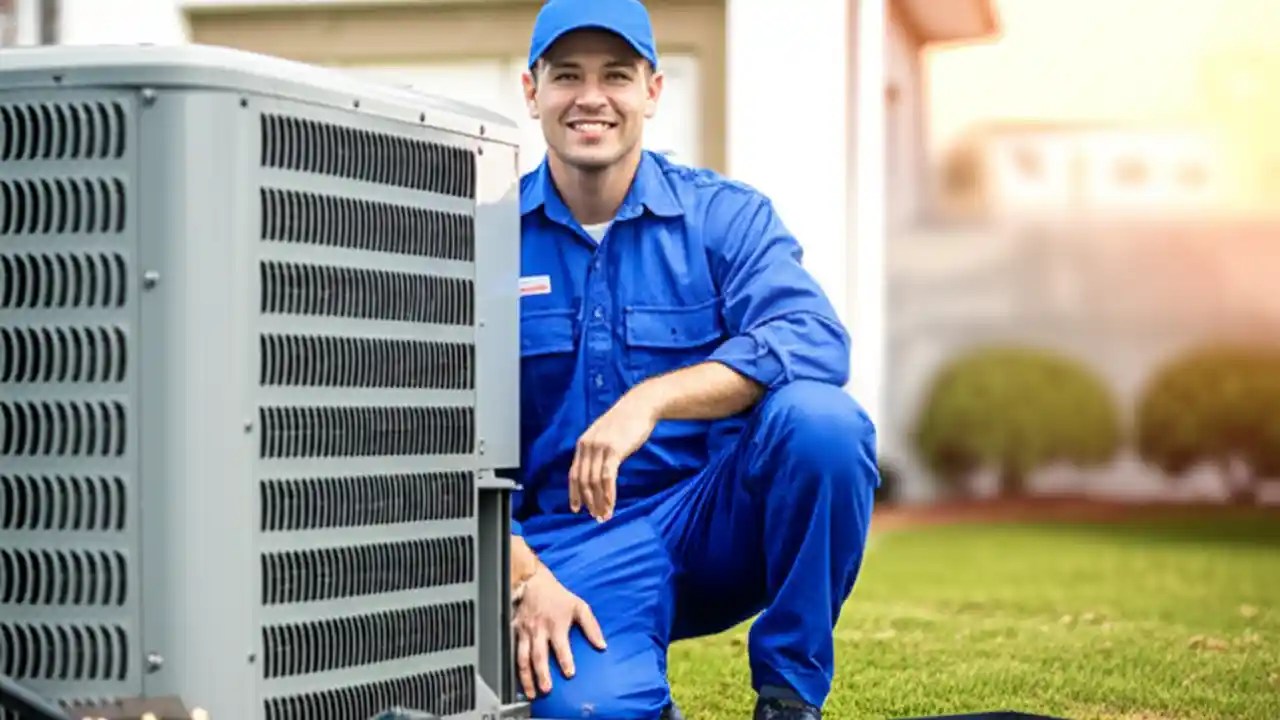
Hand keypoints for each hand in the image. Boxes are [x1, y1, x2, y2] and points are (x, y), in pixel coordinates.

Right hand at [513, 564, 606, 698]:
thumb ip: (591, 627)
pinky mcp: (514, 632)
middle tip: (546, 690)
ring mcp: (524, 632)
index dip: (565, 660)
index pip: (561, 646)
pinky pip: (512, 652)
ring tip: (531, 692)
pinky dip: (512, 667)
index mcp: (556, 624)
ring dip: (526, 677)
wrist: (533, 582)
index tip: (569, 674)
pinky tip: (515, 680)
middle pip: (539, 656)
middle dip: (542, 674)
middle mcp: (538, 630)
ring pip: (522, 658)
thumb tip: (602, 646)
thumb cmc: (558, 596)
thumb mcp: (580, 607)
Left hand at [569, 390, 660, 520]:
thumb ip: (598, 451)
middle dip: (588, 502)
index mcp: (583, 444)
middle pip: (583, 481)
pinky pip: (607, 477)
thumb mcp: (605, 435)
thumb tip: (597, 470)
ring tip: (605, 515)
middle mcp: (587, 446)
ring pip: (594, 482)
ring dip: (599, 502)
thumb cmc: (626, 421)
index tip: (576, 509)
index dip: (574, 493)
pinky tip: (612, 505)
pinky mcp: (613, 450)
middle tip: (596, 517)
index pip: (574, 474)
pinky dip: (609, 494)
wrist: (640, 406)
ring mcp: (599, 448)